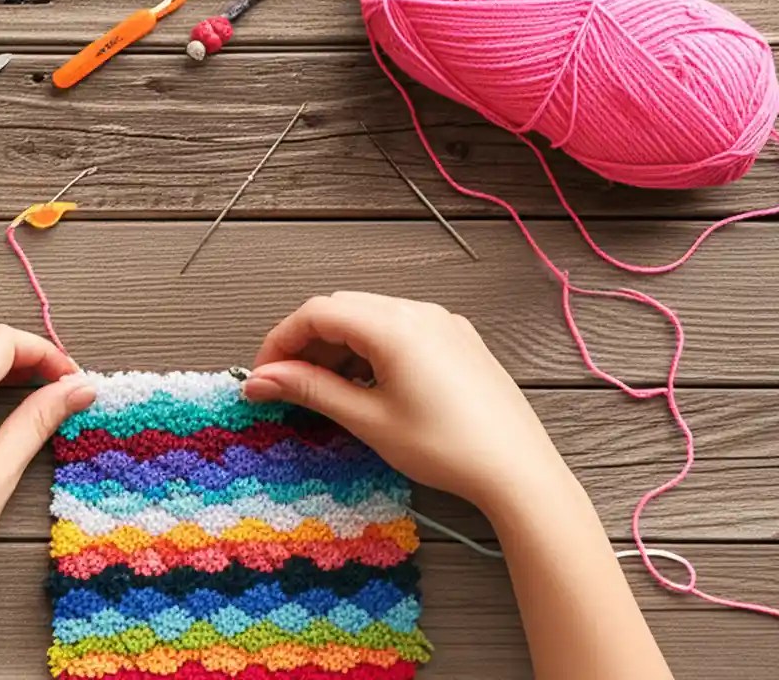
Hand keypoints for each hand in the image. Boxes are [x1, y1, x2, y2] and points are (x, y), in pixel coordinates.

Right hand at [242, 292, 569, 513]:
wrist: (517, 469)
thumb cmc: (446, 448)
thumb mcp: (368, 420)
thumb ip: (311, 391)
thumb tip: (262, 380)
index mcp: (394, 326)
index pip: (316, 313)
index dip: (279, 342)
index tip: (261, 377)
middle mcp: (419, 312)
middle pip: (341, 309)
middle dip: (305, 344)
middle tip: (284, 386)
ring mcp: (442, 323)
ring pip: (369, 318)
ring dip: (336, 347)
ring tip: (322, 391)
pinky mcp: (457, 340)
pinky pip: (399, 329)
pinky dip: (369, 350)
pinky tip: (364, 386)